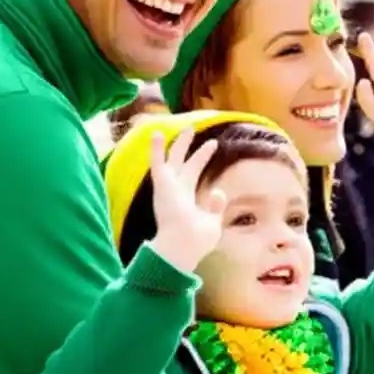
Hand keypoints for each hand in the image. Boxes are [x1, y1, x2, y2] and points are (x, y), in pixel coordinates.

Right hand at [149, 127, 224, 271]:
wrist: (183, 247)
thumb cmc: (197, 241)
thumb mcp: (212, 222)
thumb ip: (215, 207)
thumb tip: (218, 191)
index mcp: (186, 200)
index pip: (193, 174)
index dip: (202, 157)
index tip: (213, 143)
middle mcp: (175, 192)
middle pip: (182, 163)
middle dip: (188, 146)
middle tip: (192, 129)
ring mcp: (168, 188)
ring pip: (172, 160)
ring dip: (178, 144)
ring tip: (184, 126)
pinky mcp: (162, 186)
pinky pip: (158, 164)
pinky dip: (156, 149)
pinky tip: (157, 133)